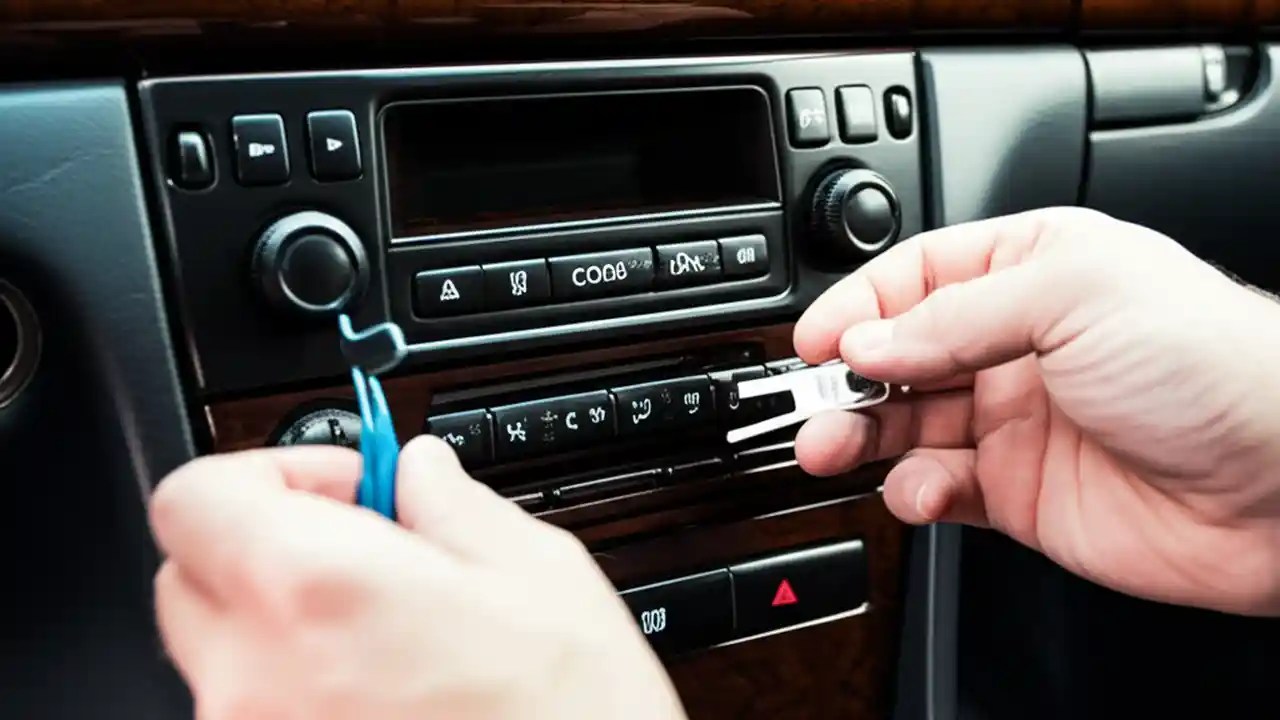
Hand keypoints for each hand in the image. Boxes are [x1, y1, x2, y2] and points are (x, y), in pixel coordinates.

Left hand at [149, 437, 685, 719]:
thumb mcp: (542, 577)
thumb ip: (455, 505)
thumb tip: (418, 473)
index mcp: (319, 590)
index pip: (196, 497)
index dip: (266, 473)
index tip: (343, 487)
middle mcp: (258, 679)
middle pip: (194, 574)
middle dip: (271, 545)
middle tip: (365, 549)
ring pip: (226, 655)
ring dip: (288, 624)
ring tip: (392, 633)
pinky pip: (260, 714)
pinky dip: (303, 690)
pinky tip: (391, 693)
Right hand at [793, 207, 1279, 616]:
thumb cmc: (1212, 365)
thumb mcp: (1075, 294)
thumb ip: (954, 318)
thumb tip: (867, 342)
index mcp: (1031, 272)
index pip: (915, 278)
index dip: (858, 306)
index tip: (816, 341)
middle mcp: (1016, 344)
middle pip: (897, 355)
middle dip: (845, 379)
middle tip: (811, 405)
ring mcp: (1015, 420)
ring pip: (904, 425)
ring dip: (860, 437)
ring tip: (832, 450)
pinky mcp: (1018, 491)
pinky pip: (937, 488)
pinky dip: (912, 492)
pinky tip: (918, 490)